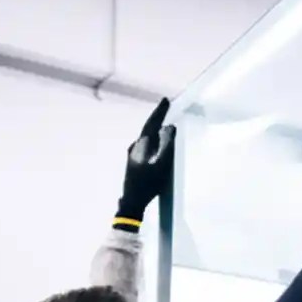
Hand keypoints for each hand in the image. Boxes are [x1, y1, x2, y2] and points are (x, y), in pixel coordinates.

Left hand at [117, 98, 175, 220]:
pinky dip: (152, 139)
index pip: (152, 123)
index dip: (160, 111)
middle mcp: (135, 146)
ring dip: (154, 128)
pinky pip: (145, 144)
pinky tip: (155, 143)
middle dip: (157, 117)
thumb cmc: (148, 184)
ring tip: (163, 121)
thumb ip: (167, 145)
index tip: (166, 100)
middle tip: (166, 106)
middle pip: (148, 128)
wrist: (131, 201)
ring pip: (146, 137)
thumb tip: (170, 127)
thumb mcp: (162, 164)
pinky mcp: (133, 162)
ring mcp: (132, 154)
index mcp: (142, 144)